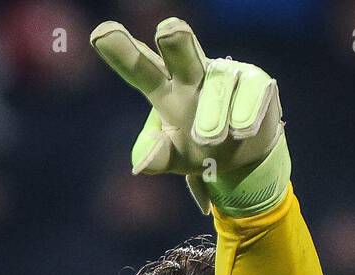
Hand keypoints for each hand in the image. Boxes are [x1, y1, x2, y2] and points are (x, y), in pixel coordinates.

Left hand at [89, 16, 290, 215]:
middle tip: (167, 30)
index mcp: (163, 89)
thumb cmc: (202, 152)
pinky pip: (250, 93)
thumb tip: (141, 164)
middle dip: (174, 39)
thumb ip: (158, 158)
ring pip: (217, 85)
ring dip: (214, 114)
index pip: (139, 68)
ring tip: (210, 139)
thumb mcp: (175, 159)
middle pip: (179, 50)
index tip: (100, 33)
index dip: (121, 51)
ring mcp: (224, 73)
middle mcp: (192, 73)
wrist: (246, 158)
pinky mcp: (254, 80)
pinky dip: (244, 115)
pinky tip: (242, 130)